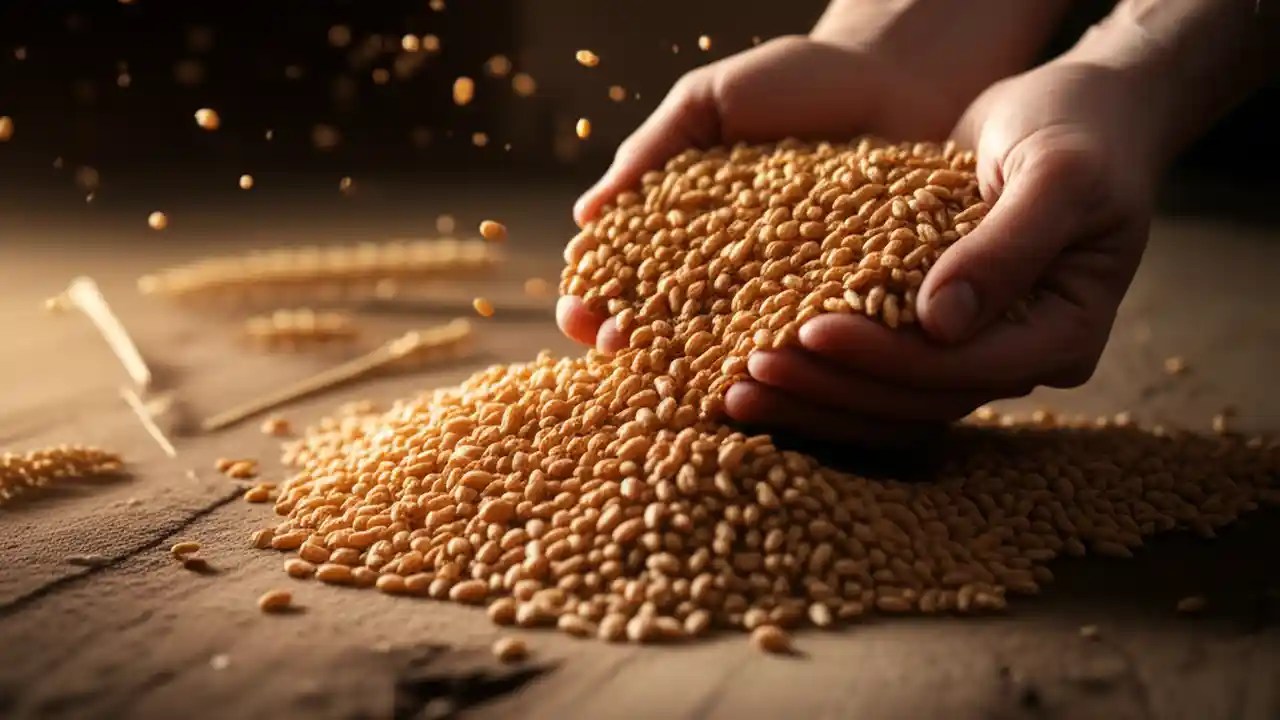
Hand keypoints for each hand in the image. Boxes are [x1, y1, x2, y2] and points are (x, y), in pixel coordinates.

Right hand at [557, 24, 986, 350]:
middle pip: (672, 327)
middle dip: (639, 345)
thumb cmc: (797, 82)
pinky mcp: (853, 304)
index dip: (599, 300)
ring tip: (681, 376)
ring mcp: (793, 296)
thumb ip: (651, 153)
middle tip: (619, 351)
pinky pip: (816, 338)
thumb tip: (586, 217)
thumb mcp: (711, 103)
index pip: (630, 278)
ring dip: (704, 368)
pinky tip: (763, 370)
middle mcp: (735, 276)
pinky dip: (790, 357)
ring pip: (738, 346)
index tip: (579, 312)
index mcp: (690, 233)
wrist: (899, 74)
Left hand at [735, 58, 1161, 440]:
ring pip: (887, 402)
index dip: (881, 356)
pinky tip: (758, 371)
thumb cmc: (1080, 131)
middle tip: (747, 375)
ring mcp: (977, 352)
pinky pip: (874, 373)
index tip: (807, 330)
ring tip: (736, 390)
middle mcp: (1018, 358)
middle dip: (828, 388)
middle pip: (912, 400)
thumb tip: (940, 322)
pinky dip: (820, 376)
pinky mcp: (937, 335)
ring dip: (812, 398)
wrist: (1081, 114)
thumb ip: (1007, 246)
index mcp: (1060, 334)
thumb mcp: (1058, 174)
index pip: (958, 367)